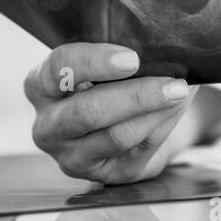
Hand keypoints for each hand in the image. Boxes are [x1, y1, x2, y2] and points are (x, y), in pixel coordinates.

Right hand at [24, 43, 199, 184]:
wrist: (120, 126)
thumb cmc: (108, 83)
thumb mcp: (101, 67)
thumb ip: (117, 57)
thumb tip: (160, 45)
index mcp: (40, 86)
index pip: (58, 68)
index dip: (94, 61)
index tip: (132, 59)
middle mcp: (47, 126)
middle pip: (88, 111)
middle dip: (136, 95)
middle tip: (173, 82)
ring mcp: (70, 156)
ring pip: (116, 135)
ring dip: (155, 111)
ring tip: (181, 91)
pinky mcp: (100, 175)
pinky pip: (136, 149)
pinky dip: (162, 125)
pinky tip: (176, 108)